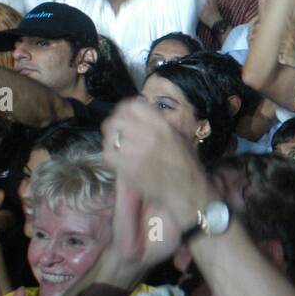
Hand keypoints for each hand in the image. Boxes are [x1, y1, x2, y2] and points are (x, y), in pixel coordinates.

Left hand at [101, 99, 212, 240]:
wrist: (186, 189)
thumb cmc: (186, 164)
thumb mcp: (179, 136)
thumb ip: (161, 123)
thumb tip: (146, 112)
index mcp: (161, 124)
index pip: (132, 105)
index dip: (125, 109)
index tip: (125, 114)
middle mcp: (147, 134)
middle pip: (116, 119)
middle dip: (115, 124)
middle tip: (117, 131)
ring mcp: (135, 150)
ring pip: (110, 137)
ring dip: (112, 140)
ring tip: (119, 146)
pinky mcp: (126, 167)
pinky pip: (107, 154)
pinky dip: (110, 155)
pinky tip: (118, 158)